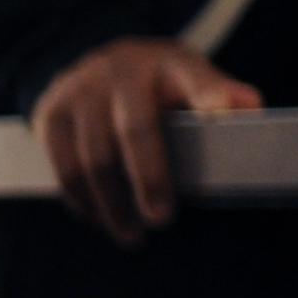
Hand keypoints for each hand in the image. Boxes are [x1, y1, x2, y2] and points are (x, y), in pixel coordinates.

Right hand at [31, 37, 259, 246]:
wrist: (96, 65)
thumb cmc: (158, 85)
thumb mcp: (191, 80)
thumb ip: (220, 96)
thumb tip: (247, 109)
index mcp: (170, 63)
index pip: (196, 78)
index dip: (211, 95)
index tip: (221, 115)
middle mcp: (122, 70)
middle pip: (136, 129)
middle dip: (149, 179)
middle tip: (161, 219)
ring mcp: (81, 89)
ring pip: (94, 156)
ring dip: (112, 203)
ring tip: (130, 235)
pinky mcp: (50, 111)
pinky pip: (62, 164)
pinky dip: (80, 198)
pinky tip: (97, 217)